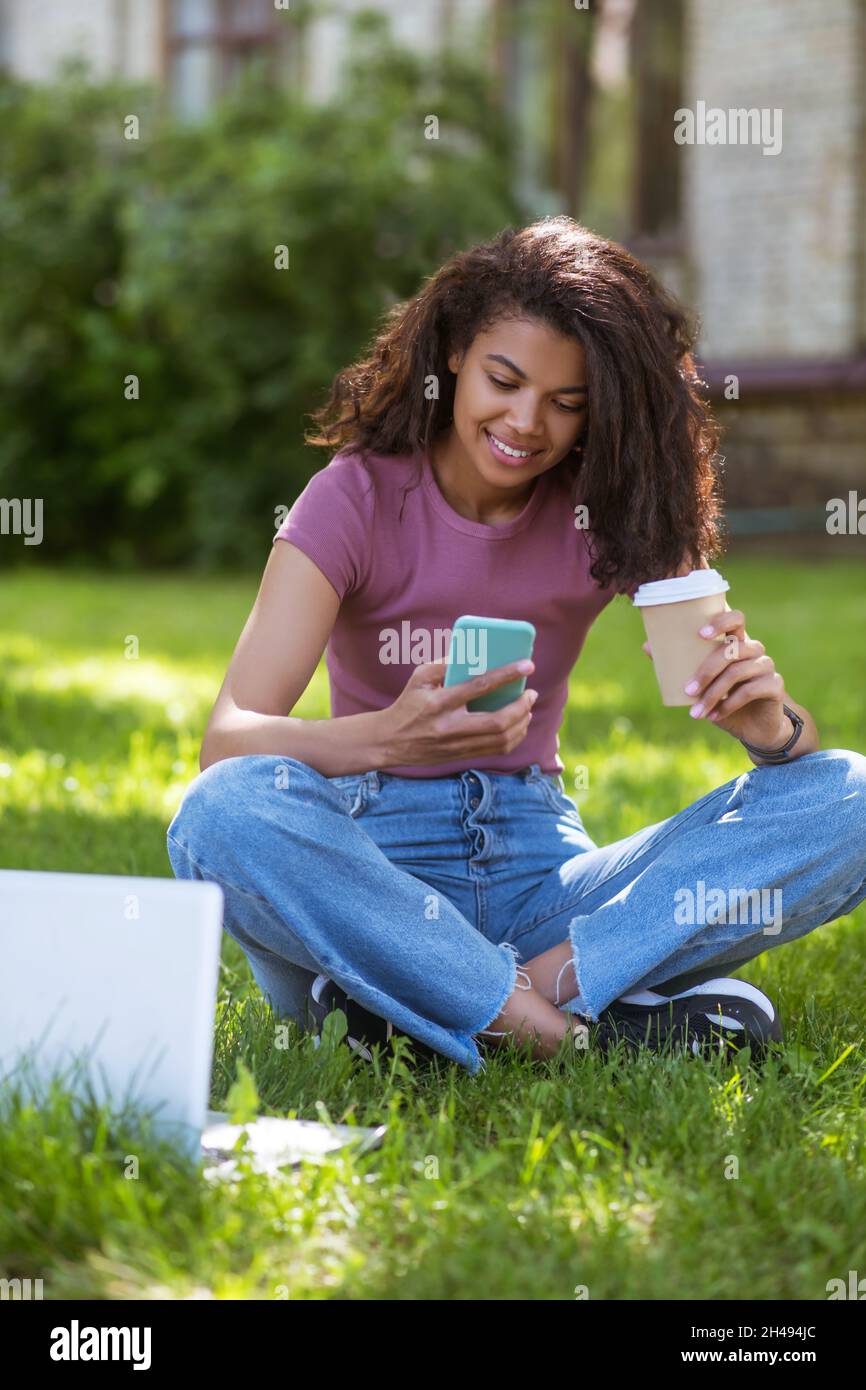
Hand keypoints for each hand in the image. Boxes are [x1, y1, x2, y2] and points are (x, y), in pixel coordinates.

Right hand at [379, 657, 536, 766]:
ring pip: (501, 740)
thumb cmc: (407, 704)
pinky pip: (496, 751)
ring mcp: (456, 745)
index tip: (527, 666)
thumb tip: (474, 654)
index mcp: (439, 702)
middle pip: (497, 722)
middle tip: (531, 694)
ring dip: (521, 724)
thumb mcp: (419, 678)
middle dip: (521, 707)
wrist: (389, 741)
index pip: (479, 686)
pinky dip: (513, 738)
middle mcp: (450, 727)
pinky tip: (518, 726)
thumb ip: (445, 664)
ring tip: (527, 709)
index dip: (507, 675)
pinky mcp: (461, 757)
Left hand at [644, 607, 789, 748]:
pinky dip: (728, 705)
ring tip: (696, 712)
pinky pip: (750, 690)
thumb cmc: (723, 699)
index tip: (700, 634)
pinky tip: (715, 716)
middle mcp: (754, 649)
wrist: (753, 727)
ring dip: (714, 694)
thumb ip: (679, 664)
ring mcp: (767, 666)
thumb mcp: (701, 683)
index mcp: (736, 643)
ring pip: (738, 672)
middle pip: (731, 650)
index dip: (721, 622)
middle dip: (706, 671)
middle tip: (688, 690)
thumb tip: (647, 646)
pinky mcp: (775, 685)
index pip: (736, 619)